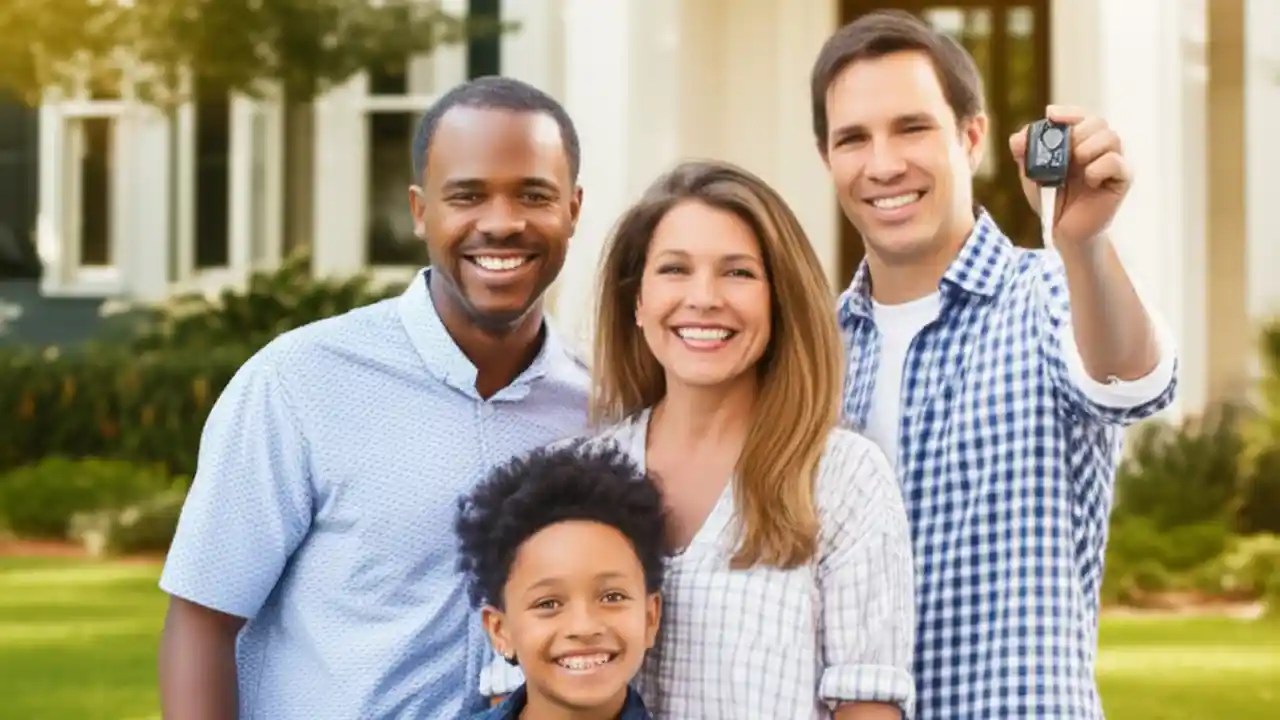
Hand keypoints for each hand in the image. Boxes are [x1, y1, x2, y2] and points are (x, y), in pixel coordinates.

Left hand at [1009, 105, 1131, 249]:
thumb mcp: (1031, 174)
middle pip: (1097, 122)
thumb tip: (1017, 137)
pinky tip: (1089, 180)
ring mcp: (1114, 161)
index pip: (1080, 116)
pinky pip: (1116, 162)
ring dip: (1088, 147)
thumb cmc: (1050, 199)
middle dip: (1077, 132)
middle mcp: (1100, 147)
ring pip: (1111, 137)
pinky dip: (1099, 167)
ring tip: (1075, 163)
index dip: (1067, 113)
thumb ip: (1024, 154)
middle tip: (1064, 150)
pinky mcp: (1122, 179)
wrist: (1062, 230)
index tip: (1050, 115)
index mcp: (1080, 140)